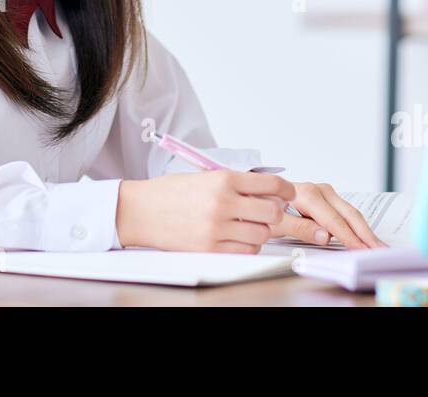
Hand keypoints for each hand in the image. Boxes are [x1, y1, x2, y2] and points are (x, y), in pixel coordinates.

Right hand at [115, 171, 295, 252]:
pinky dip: (247, 245)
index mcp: (223, 179)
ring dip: (260, 230)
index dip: (285, 190)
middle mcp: (223, 202)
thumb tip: (267, 190)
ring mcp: (217, 227)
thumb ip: (235, 182)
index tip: (287, 193)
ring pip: (262, 234)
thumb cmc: (169, 192)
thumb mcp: (204, 177)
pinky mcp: (210, 248)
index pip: (271, 184)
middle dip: (275, 212)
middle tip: (268, 211)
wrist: (140, 210)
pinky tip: (237, 237)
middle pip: (273, 211)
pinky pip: (246, 250)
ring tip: (247, 225)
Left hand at [269, 182, 386, 248]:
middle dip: (365, 233)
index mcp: (306, 194)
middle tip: (379, 249)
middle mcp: (319, 190)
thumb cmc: (265, 208)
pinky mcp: (328, 197)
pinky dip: (357, 225)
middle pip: (348, 214)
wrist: (259, 194)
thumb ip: (299, 228)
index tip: (361, 249)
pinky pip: (346, 212)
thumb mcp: (275, 222)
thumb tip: (325, 236)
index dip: (348, 236)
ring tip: (378, 245)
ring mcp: (325, 192)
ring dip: (365, 230)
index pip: (333, 220)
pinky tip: (366, 236)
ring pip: (350, 212)